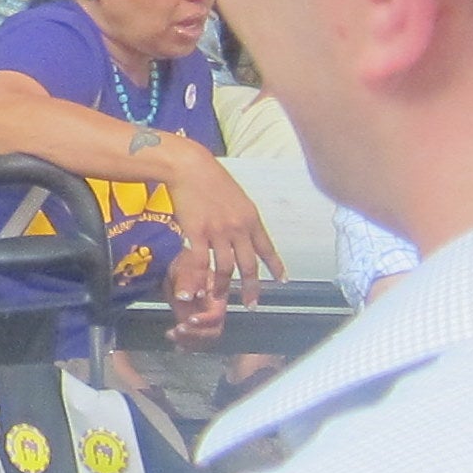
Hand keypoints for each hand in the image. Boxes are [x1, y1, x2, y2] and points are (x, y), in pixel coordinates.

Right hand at [161, 140, 283, 309]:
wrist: (189, 168)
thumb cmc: (210, 178)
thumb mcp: (235, 198)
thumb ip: (239, 218)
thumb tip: (238, 234)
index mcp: (251, 219)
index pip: (267, 248)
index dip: (276, 266)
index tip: (283, 281)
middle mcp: (239, 228)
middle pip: (249, 265)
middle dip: (252, 287)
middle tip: (252, 304)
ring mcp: (218, 232)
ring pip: (226, 267)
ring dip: (224, 287)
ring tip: (220, 298)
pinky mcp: (197, 233)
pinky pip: (202, 262)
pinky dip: (200, 279)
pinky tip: (197, 290)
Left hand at [166, 244, 229, 345]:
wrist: (179, 263)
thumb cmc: (184, 261)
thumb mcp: (183, 265)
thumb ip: (186, 280)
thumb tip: (185, 297)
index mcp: (217, 294)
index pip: (217, 313)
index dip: (205, 320)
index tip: (189, 319)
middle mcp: (215, 308)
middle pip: (214, 329)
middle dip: (197, 334)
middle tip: (178, 330)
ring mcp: (205, 316)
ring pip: (206, 336)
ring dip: (190, 340)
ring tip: (172, 335)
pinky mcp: (195, 321)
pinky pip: (196, 338)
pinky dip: (187, 344)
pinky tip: (175, 346)